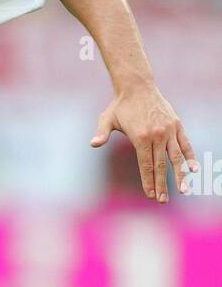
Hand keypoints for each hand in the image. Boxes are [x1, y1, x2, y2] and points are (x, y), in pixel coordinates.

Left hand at [91, 84, 197, 201]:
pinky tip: (193, 169)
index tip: (150, 195)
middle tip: (162, 200)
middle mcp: (157, 135)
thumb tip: (93, 144)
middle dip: (161, 185)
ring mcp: (169, 130)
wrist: (138, 86)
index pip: (146, 166)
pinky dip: (190, 156)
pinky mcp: (177, 125)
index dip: (148, 182)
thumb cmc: (120, 106)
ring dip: (180, 175)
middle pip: (160, 166)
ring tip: (183, 190)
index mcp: (140, 137)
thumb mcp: (107, 119)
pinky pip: (185, 144)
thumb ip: (101, 134)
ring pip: (176, 157)